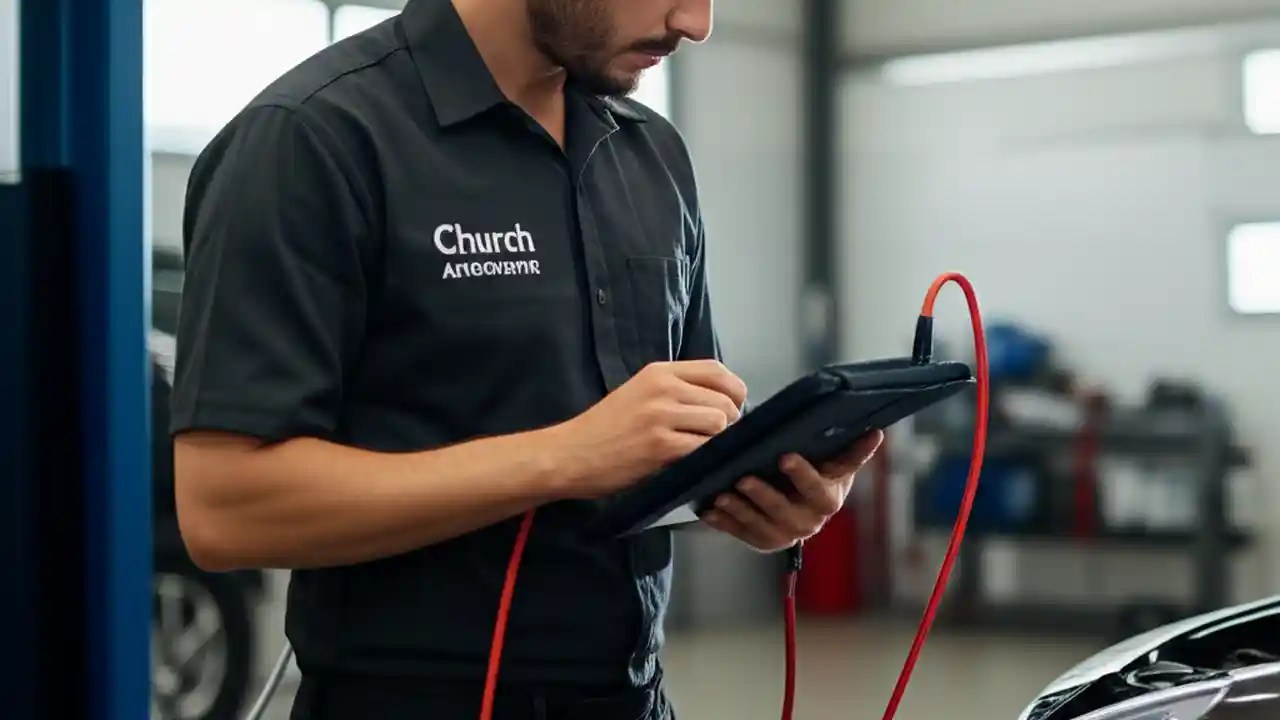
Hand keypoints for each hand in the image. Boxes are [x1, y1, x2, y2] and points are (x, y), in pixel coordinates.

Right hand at [548, 360, 747, 500]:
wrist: (570, 454)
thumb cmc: (604, 429)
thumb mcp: (638, 393)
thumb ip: (674, 391)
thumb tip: (719, 402)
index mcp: (659, 372)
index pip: (717, 370)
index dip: (734, 391)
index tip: (732, 409)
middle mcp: (663, 387)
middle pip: (724, 399)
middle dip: (730, 423)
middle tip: (716, 439)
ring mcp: (661, 415)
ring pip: (720, 423)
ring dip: (719, 441)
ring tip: (702, 451)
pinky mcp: (660, 445)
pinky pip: (704, 447)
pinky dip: (706, 458)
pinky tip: (692, 463)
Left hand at [701, 431, 883, 551]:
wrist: (803, 498)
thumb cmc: (819, 471)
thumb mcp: (835, 460)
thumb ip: (850, 450)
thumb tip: (876, 433)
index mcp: (829, 497)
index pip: (819, 486)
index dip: (804, 474)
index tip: (786, 457)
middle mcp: (811, 520)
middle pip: (787, 511)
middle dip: (765, 495)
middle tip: (745, 478)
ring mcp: (786, 534)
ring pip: (761, 525)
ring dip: (740, 510)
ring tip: (722, 494)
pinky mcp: (763, 542)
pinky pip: (741, 534)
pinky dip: (724, 523)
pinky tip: (709, 509)